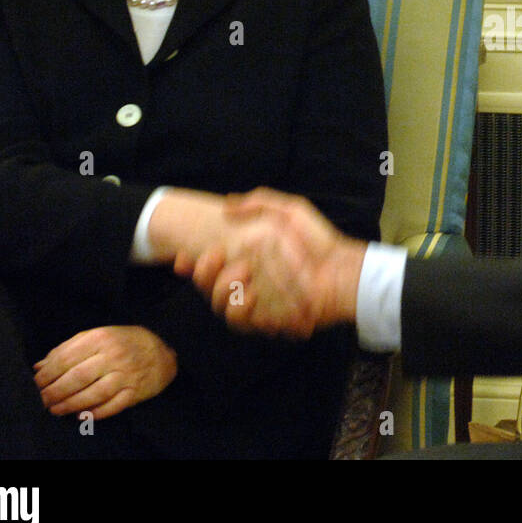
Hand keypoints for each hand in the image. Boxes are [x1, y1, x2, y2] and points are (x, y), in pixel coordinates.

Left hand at [33, 325, 176, 419]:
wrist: (162, 352)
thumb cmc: (124, 342)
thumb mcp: (97, 336)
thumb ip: (68, 348)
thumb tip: (39, 366)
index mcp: (101, 338)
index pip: (66, 358)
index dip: (47, 374)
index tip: (37, 383)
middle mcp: (113, 356)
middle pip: (77, 378)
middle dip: (54, 392)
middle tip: (43, 400)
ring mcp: (125, 375)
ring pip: (93, 394)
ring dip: (70, 405)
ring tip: (55, 410)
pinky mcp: (134, 392)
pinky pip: (112, 407)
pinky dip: (94, 413)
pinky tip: (80, 415)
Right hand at [178, 187, 366, 338]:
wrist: (340, 270)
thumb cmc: (318, 240)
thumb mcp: (290, 211)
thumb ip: (258, 202)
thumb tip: (226, 204)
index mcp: (248, 258)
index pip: (209, 263)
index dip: (190, 262)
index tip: (182, 255)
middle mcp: (248, 282)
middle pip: (207, 285)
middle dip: (202, 273)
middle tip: (211, 256)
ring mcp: (255, 303)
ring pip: (219, 304)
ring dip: (222, 288)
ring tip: (242, 272)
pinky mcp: (265, 319)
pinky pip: (240, 320)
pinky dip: (242, 307)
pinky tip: (252, 293)